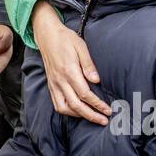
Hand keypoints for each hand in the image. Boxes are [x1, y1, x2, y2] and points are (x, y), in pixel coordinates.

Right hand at [32, 0, 111, 123]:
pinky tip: (77, 111)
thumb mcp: (81, 46)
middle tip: (104, 120)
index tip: (107, 110)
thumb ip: (89, 64)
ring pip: (64, 108)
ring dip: (78, 115)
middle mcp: (60, 81)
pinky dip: (67, 111)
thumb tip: (97, 80)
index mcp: (69, 71)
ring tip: (91, 116)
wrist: (47, 35)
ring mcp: (54, 84)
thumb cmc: (66, 39)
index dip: (97, 104)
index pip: (85, 94)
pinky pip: (57, 104)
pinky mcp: (51, 85)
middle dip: (91, 115)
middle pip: (76, 105)